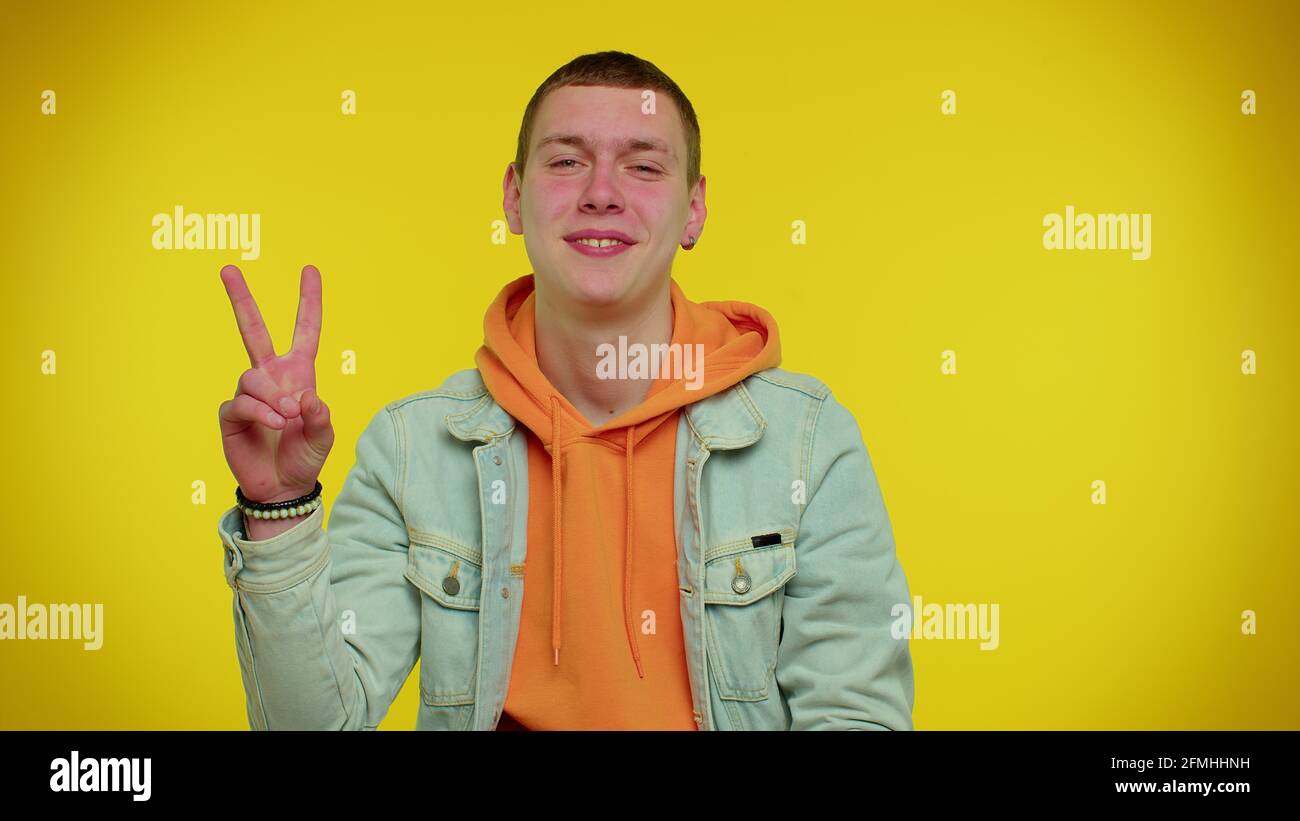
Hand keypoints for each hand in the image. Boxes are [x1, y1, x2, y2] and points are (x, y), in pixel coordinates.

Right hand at [218, 264, 334, 504]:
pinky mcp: (231, 414)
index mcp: (299, 374)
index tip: (310, 270)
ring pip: (252, 377)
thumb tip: (304, 397)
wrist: (284, 486)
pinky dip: (260, 413)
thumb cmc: (305, 457)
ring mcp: (249, 394)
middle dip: (240, 299)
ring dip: (271, 397)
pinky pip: (241, 402)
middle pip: (253, 330)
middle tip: (227, 269)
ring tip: (285, 419)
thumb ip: (320, 416)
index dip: (309, 301)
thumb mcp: (324, 436)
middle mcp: (271, 377)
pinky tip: (273, 425)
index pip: (305, 330)